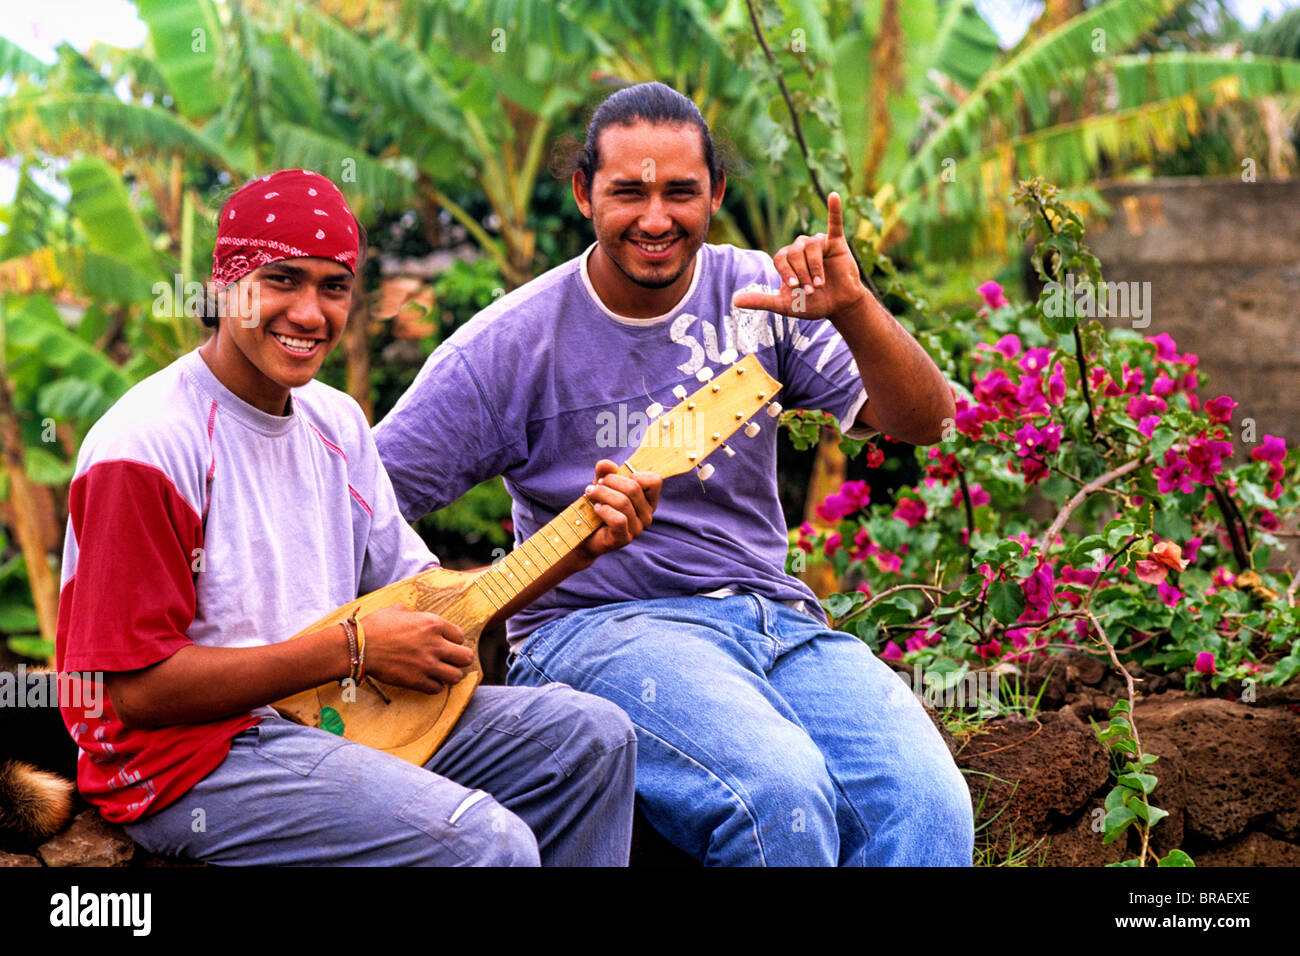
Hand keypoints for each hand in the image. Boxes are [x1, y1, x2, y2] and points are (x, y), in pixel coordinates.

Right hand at [356, 603, 473, 694]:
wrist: (359, 646)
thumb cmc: (376, 625)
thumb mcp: (399, 610)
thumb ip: (417, 615)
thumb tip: (419, 619)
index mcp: (433, 624)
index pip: (460, 636)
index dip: (454, 641)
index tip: (446, 644)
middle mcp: (435, 644)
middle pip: (466, 657)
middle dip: (459, 659)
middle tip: (449, 660)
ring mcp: (427, 664)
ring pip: (456, 676)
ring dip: (450, 675)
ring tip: (441, 672)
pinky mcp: (417, 681)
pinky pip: (437, 688)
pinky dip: (434, 686)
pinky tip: (426, 680)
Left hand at [577, 459, 660, 561]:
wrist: (584, 534)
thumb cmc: (597, 506)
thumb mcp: (601, 484)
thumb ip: (604, 471)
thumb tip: (609, 465)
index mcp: (648, 500)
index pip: (654, 481)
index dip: (635, 474)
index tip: (617, 476)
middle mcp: (647, 515)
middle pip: (634, 488)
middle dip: (611, 481)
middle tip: (596, 484)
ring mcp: (637, 529)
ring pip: (623, 502)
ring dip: (602, 493)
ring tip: (590, 493)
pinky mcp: (624, 538)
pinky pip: (618, 519)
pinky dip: (604, 510)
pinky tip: (596, 508)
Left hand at [730, 192, 867, 322]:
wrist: (838, 306)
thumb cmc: (810, 304)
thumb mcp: (783, 304)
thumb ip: (761, 300)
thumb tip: (735, 301)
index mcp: (786, 258)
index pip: (780, 258)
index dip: (786, 272)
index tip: (794, 287)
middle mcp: (800, 247)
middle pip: (795, 253)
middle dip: (802, 274)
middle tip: (810, 291)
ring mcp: (818, 243)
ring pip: (812, 245)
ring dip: (815, 267)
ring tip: (819, 284)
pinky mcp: (835, 242)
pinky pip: (834, 223)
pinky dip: (834, 209)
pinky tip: (833, 196)